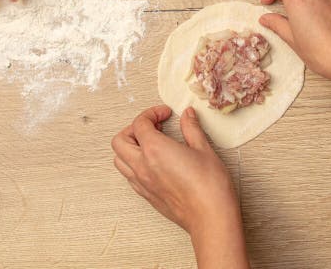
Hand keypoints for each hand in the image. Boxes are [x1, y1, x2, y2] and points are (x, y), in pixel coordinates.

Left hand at [111, 106, 239, 234]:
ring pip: (120, 159)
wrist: (210, 217)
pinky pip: (129, 175)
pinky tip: (154, 161)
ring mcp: (142, 183)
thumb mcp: (203, 149)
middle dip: (133, 128)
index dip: (152, 113)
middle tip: (153, 126)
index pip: (140, 124)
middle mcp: (143, 166)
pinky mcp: (147, 196)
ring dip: (130, 147)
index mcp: (155, 150)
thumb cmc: (209, 186)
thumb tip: (187, 115)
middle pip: (120, 140)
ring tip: (151, 143)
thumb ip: (191, 128)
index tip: (165, 114)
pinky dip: (134, 163)